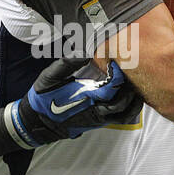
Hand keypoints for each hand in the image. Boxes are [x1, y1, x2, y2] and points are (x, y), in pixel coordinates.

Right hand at [20, 59, 141, 143]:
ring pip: (126, 112)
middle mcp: (95, 111)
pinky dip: (131, 109)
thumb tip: (84, 51)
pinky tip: (131, 97)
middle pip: (123, 100)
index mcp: (85, 98)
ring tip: (135, 84)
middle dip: (129, 86)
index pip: (111, 87)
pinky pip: (121, 119)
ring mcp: (99, 119)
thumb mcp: (50, 77)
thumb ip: (68, 63)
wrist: (38, 121)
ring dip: (134, 99)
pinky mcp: (99, 123)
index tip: (117, 63)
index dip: (118, 74)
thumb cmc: (44, 98)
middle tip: (130, 71)